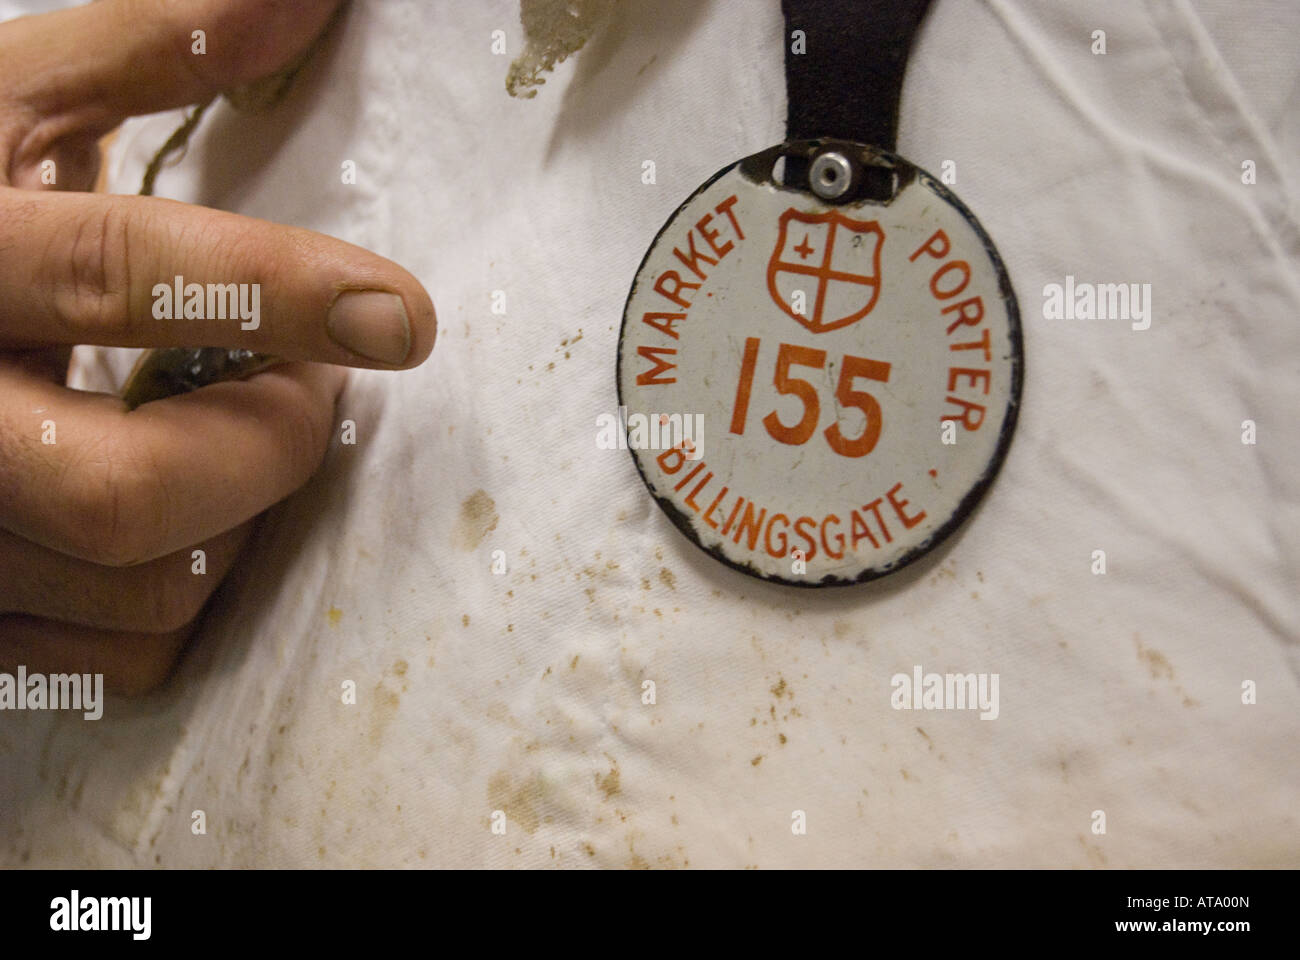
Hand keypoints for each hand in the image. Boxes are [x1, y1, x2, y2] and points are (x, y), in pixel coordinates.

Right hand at [0, 0, 436, 693]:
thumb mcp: (1, 106)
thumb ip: (143, 51)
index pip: (110, 273)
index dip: (273, 289)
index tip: (403, 313)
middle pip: (131, 490)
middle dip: (265, 444)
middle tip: (308, 391)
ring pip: (143, 589)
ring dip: (240, 516)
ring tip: (226, 437)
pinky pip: (120, 656)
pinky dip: (186, 595)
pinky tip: (178, 518)